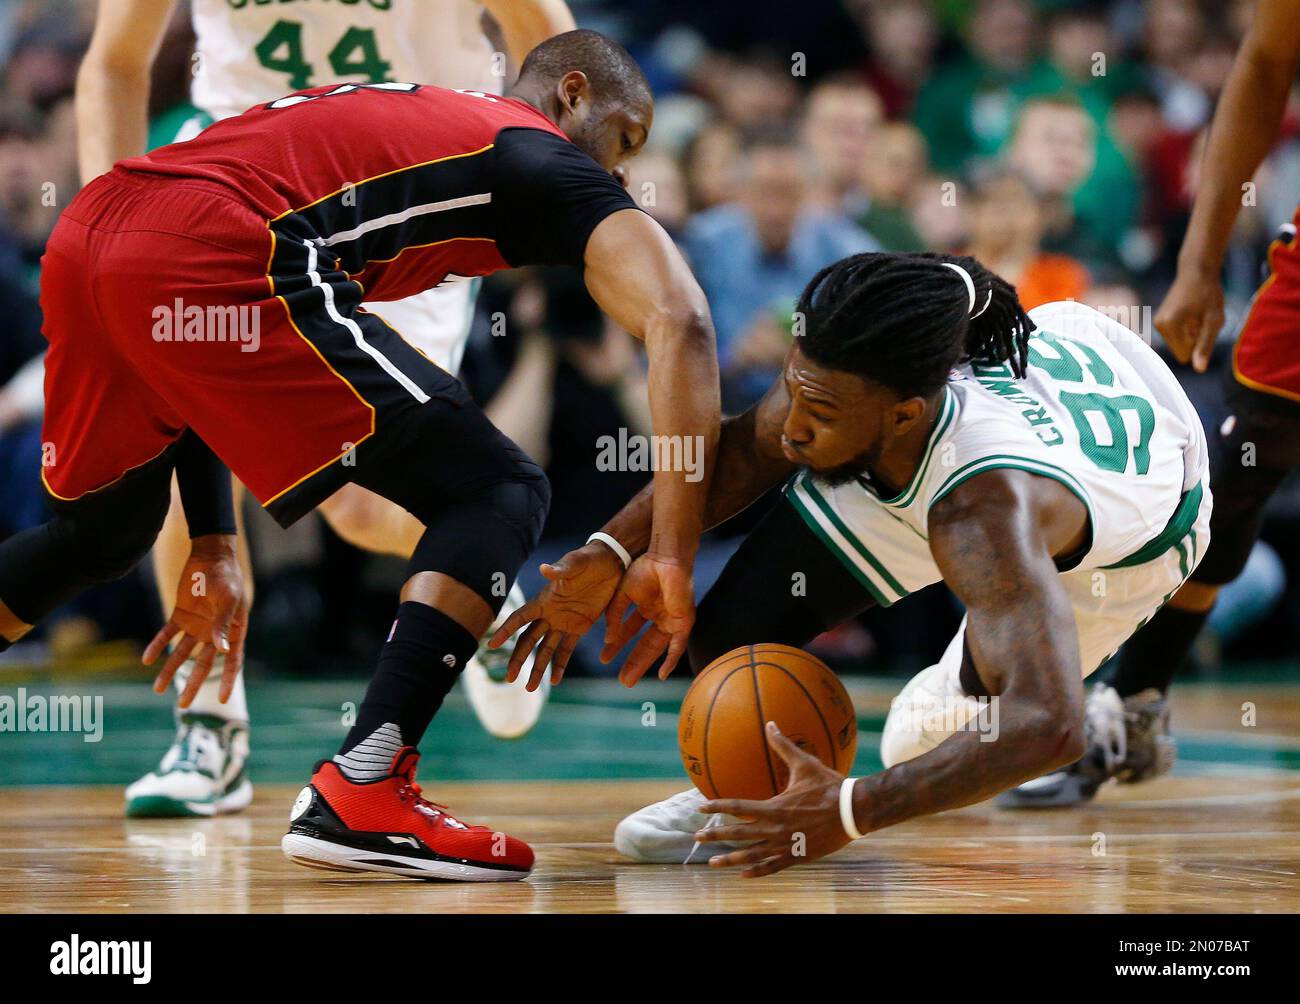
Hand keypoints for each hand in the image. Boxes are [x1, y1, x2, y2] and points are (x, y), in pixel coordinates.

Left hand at [143, 534, 246, 707]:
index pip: (232, 660)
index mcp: (233, 630)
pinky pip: (167, 635)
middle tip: (183, 704)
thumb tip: (222, 649)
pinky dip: (157, 646)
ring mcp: (197, 626)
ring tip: (158, 690)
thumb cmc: (226, 576)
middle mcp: (214, 632)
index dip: (229, 679)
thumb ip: (222, 623)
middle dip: (193, 683)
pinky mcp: (180, 616)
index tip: (225, 699)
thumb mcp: (227, 599)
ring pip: (182, 654)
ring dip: (170, 670)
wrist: (209, 555)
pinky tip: (147, 660)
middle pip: (203, 663)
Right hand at [488, 542, 624, 690]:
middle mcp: (550, 614)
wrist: (611, 564)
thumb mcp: (575, 564)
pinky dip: (560, 665)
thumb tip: (544, 568)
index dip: (506, 630)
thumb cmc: (588, 559)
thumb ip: (560, 570)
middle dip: (518, 659)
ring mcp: (563, 622)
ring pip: (545, 650)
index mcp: (544, 599)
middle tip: (509, 679)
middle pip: (528, 640)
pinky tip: (554, 681)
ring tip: (530, 688)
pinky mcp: (579, 628)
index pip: (520, 618)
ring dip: (538, 668)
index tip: (491, 645)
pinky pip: (567, 650)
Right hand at [601, 553, 694, 685]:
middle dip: (633, 662)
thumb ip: (615, 616)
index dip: (617, 646)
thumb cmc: (645, 569)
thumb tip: (608, 639)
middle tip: (622, 680)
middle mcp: (659, 616)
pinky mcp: (683, 621)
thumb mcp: (623, 594)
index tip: (604, 658)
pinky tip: (662, 673)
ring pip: (658, 648)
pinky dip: (671, 659)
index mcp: (646, 608)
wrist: (666, 558)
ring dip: (645, 664)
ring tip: (629, 680)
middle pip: (645, 645)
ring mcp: (671, 619)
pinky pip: (678, 645)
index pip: (630, 632)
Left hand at [697, 722, 853, 877]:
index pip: (739, 808)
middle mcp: (776, 829)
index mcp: (775, 807)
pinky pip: (772, 867)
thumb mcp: (805, 764)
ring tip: (712, 863)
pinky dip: (757, 872)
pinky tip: (744, 875)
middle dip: (716, 836)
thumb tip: (770, 724)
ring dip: (730, 860)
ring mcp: (786, 845)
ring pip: (752, 856)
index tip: (701, 807)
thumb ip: (783, 746)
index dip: (718, 807)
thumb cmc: (829, 786)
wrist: (853, 811)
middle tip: (697, 837)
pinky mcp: (797, 856)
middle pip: (739, 834)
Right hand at [1154, 265, 1224, 372]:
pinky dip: (1188, 327)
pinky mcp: (1161, 320)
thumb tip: (1199, 370)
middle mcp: (1159, 326)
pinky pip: (1178, 335)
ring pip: (1181, 343)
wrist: (1197, 269)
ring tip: (1198, 313)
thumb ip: (1205, 346)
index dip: (1200, 343)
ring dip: (1193, 333)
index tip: (1204, 323)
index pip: (1185, 356)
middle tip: (1202, 317)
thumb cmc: (1208, 292)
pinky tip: (1192, 311)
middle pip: (1182, 350)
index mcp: (1168, 326)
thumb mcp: (1213, 320)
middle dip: (1196, 338)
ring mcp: (1158, 322)